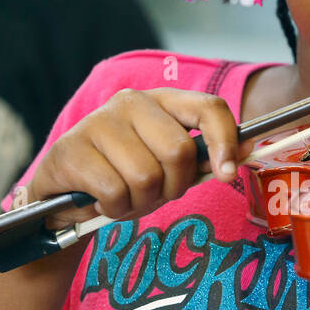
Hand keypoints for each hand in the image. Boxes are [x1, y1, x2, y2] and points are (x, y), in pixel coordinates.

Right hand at [24, 88, 252, 232]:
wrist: (62, 198)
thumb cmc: (122, 179)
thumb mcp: (165, 167)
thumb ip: (200, 158)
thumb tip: (247, 152)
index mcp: (160, 101)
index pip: (209, 107)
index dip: (226, 141)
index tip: (227, 175)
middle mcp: (129, 103)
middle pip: (179, 151)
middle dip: (173, 186)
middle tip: (154, 193)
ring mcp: (97, 123)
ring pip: (147, 177)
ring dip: (140, 202)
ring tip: (125, 197)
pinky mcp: (71, 150)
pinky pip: (115, 192)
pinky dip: (115, 209)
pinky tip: (103, 202)